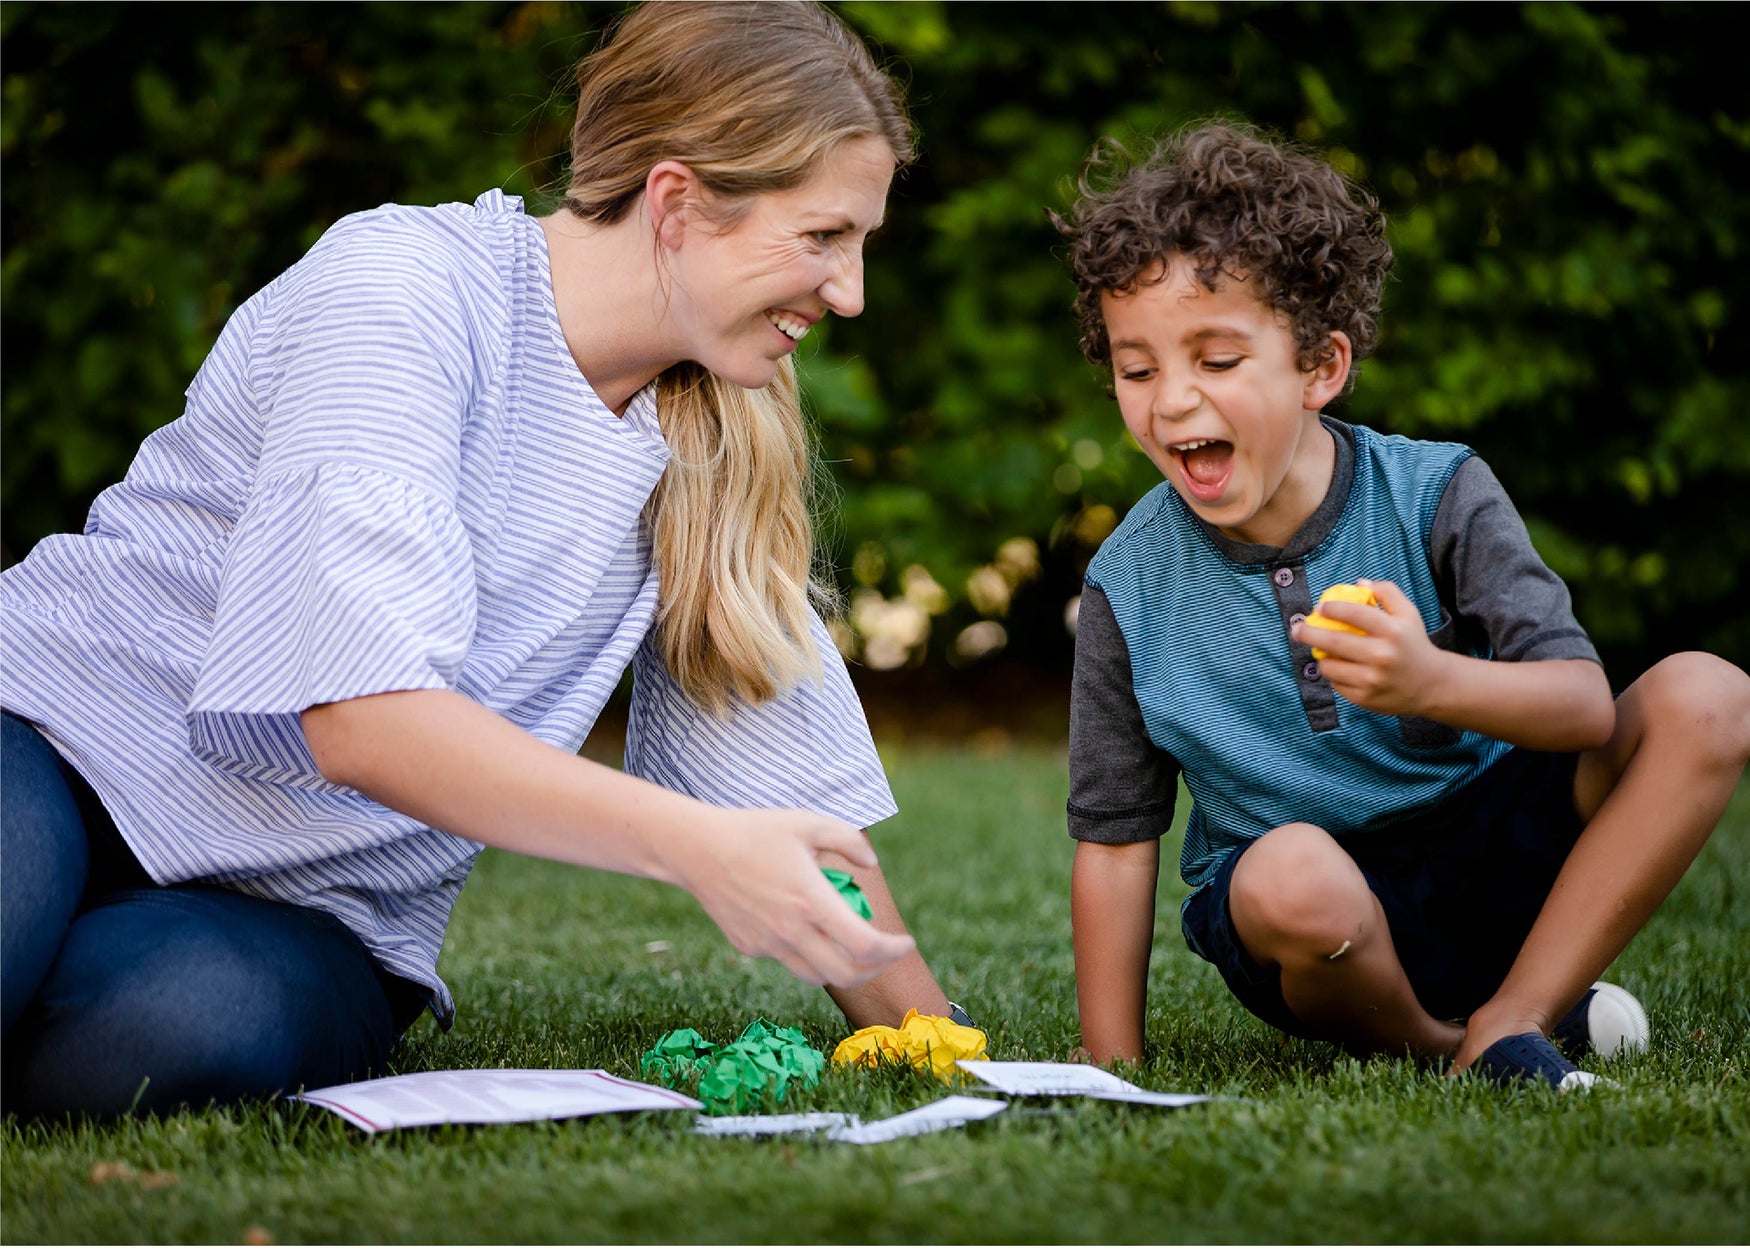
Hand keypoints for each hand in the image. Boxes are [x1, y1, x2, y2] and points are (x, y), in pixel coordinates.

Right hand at [668, 807, 915, 986]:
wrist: (695, 849)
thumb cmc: (754, 831)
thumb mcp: (807, 822)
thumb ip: (848, 841)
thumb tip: (870, 865)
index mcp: (811, 901)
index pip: (865, 945)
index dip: (893, 950)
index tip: (905, 941)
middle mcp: (791, 931)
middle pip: (846, 974)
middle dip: (875, 968)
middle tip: (884, 952)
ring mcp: (768, 944)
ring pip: (817, 976)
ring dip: (841, 967)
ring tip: (851, 946)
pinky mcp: (749, 947)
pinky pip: (786, 960)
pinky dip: (806, 953)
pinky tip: (803, 927)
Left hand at [1294, 579, 1447, 717]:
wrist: (1431, 684)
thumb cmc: (1413, 644)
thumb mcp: (1408, 614)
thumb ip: (1387, 593)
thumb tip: (1359, 583)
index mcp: (1392, 631)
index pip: (1354, 614)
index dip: (1332, 608)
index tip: (1320, 607)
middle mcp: (1382, 656)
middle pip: (1333, 642)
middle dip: (1308, 633)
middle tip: (1297, 628)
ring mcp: (1372, 680)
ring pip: (1330, 666)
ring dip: (1322, 657)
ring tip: (1323, 651)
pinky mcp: (1365, 698)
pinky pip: (1336, 684)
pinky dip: (1334, 675)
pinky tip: (1341, 668)